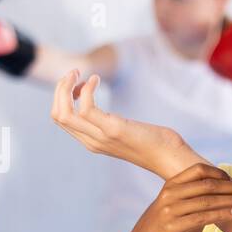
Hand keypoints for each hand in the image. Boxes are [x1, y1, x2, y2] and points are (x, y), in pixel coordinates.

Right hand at [50, 69, 203, 177]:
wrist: (173, 159)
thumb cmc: (156, 144)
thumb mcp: (126, 133)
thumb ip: (112, 126)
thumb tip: (110, 115)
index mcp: (92, 142)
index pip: (61, 120)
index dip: (61, 97)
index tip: (75, 82)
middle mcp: (92, 142)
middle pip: (57, 115)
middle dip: (59, 89)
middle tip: (73, 73)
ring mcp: (101, 138)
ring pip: (64, 113)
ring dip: (66, 86)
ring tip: (80, 73)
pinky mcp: (113, 130)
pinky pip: (86, 108)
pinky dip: (86, 90)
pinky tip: (96, 80)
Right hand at [126, 164, 231, 231]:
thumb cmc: (160, 231)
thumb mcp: (172, 208)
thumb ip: (189, 198)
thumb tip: (217, 192)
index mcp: (170, 185)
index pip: (199, 170)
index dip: (222, 174)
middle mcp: (169, 194)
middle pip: (208, 185)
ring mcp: (169, 210)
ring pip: (208, 201)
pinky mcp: (172, 227)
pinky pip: (203, 218)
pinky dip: (222, 215)